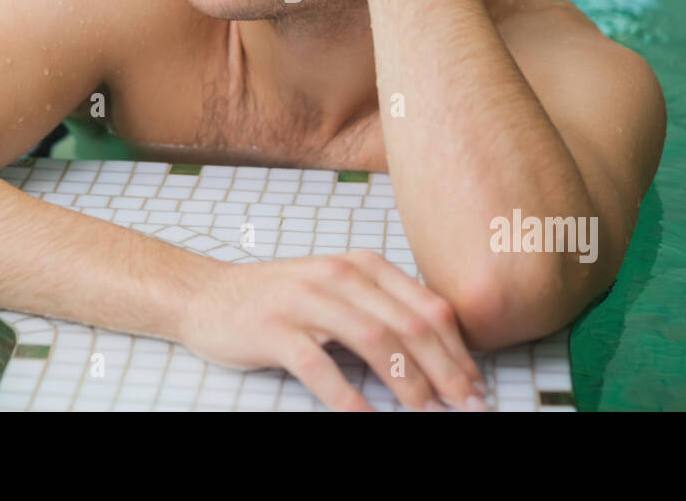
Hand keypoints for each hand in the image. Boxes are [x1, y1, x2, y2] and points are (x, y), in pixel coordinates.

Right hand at [177, 250, 488, 410]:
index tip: (478, 387)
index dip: (460, 350)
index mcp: (362, 265)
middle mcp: (339, 275)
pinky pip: (319, 366)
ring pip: (374, 340)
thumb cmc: (280, 300)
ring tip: (429, 414)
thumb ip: (383, 310)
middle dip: (446, 371)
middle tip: (468, 407)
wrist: (207, 294)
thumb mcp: (337, 291)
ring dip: (408, 383)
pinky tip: (367, 421)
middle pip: (409, 324)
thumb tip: (443, 355)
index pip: (429, 306)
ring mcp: (304, 299)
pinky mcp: (273, 328)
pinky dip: (348, 397)